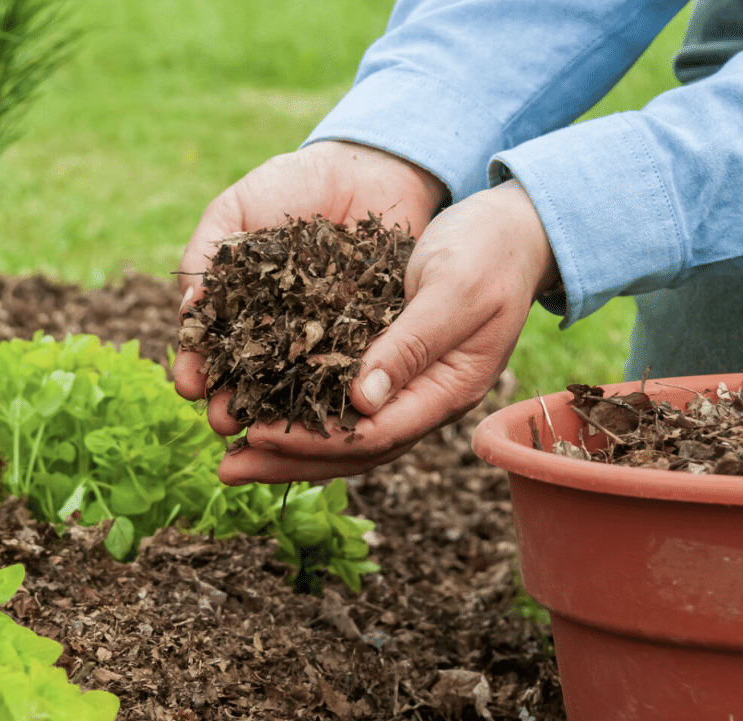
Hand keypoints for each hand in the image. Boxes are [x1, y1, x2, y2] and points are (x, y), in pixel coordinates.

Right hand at [173, 141, 446, 402]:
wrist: (365, 167)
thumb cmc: (292, 184)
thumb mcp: (236, 209)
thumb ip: (206, 255)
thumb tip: (188, 309)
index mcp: (239, 307)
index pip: (210, 346)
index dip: (196, 367)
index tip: (188, 385)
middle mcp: (278, 332)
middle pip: (249, 377)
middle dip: (232, 402)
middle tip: (223, 422)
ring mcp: (323, 338)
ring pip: (296, 384)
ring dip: (277, 411)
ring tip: (262, 430)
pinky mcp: (368, 336)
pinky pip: (350, 366)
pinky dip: (336, 388)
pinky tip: (323, 408)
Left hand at [201, 178, 561, 484]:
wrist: (515, 228)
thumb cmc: (489, 250)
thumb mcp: (452, 289)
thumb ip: (411, 344)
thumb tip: (360, 401)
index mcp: (447, 389)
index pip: (373, 435)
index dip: (313, 441)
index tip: (257, 434)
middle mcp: (425, 399)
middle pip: (352, 450)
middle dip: (288, 461)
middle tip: (227, 469)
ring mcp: (408, 385)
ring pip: (343, 432)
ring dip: (287, 447)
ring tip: (231, 454)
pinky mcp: (390, 363)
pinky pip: (339, 401)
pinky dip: (299, 409)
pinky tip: (259, 406)